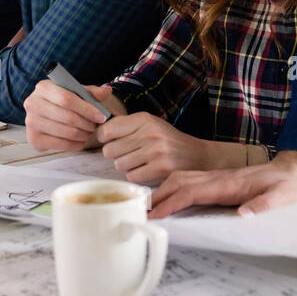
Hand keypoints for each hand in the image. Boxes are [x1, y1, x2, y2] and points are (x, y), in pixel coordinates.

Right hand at [23, 81, 121, 151]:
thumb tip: (106, 92)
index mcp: (43, 87)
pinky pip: (61, 145)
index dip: (87, 109)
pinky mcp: (33, 139)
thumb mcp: (77, 92)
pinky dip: (75, 144)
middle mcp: (32, 103)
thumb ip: (92, 92)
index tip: (101, 116)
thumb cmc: (64, 100)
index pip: (67, 99)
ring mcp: (31, 122)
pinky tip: (81, 140)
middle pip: (68, 117)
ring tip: (89, 132)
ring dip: (83, 134)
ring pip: (66, 132)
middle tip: (96, 126)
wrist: (47, 113)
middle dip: (87, 123)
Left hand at [96, 113, 235, 183]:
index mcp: (145, 119)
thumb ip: (127, 126)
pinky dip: (136, 176)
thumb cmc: (169, 141)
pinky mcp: (160, 168)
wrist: (198, 156)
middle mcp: (150, 133)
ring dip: (126, 166)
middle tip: (128, 154)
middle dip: (115, 155)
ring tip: (140, 161)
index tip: (110, 141)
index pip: (108, 129)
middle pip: (110, 150)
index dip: (104, 138)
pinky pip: (132, 176)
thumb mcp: (151, 125)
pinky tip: (146, 170)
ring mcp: (155, 151)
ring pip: (119, 164)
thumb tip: (98, 132)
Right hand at [149, 150, 296, 218]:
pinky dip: (172, 189)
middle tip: (140, 215)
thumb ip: (265, 206)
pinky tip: (167, 201)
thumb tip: (242, 217)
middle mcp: (218, 178)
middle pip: (179, 181)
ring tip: (147, 210)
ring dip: (162, 191)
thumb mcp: (284, 198)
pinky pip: (189, 182)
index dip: (171, 202)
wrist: (294, 173)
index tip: (154, 215)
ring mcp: (217, 178)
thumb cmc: (289, 188)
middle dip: (158, 196)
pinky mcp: (219, 182)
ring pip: (181, 178)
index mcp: (229, 183)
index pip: (192, 190)